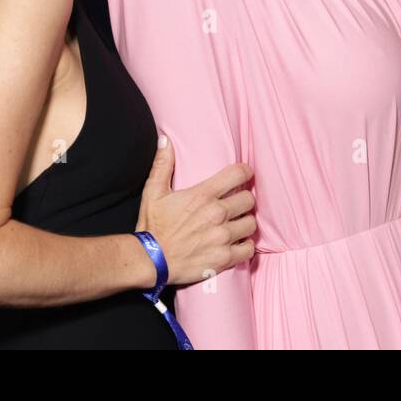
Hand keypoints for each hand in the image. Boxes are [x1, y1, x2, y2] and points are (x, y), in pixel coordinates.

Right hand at [135, 134, 256, 286]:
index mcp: (203, 195)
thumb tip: (165, 139)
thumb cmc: (152, 226)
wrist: (149, 261)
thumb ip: (163, 164)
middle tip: (236, 204)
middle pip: (249, 199)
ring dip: (245, 223)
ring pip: (251, 223)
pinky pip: (249, 249)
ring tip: (236, 224)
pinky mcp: (224, 258)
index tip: (243, 176)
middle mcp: (217, 214)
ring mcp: (222, 237)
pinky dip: (245, 246)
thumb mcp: (153, 192)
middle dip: (244, 200)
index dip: (245, 172)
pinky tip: (237, 244)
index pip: (239, 173)